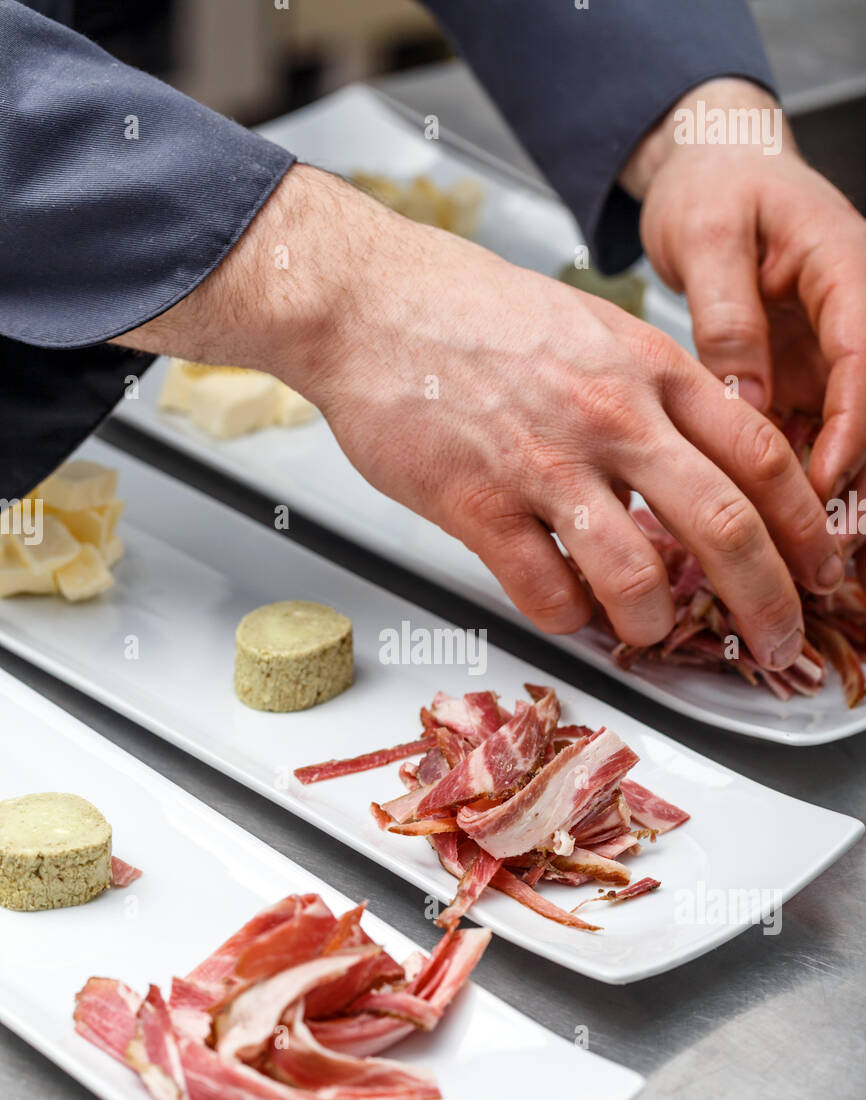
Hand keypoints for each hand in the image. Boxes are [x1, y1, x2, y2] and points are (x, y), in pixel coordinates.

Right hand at [115, 165, 840, 666]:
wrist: (370, 302)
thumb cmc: (474, 316)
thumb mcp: (592, 331)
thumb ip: (651, 395)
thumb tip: (700, 465)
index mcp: (650, 370)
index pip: (762, 457)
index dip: (805, 527)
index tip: (819, 569)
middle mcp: (611, 415)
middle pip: (724, 525)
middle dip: (765, 600)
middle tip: (776, 640)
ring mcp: (544, 463)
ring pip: (637, 576)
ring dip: (656, 626)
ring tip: (649, 636)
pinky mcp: (477, 504)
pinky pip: (545, 591)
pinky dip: (568, 618)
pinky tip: (565, 607)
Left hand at [622, 79, 865, 515]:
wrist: (710, 168)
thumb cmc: (712, 188)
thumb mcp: (706, 237)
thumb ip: (726, 315)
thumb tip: (745, 398)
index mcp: (844, 265)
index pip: (864, 354)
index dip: (852, 423)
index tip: (827, 479)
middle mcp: (853, 313)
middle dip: (857, 472)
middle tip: (823, 539)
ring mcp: (833, 348)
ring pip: (851, 425)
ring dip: (835, 487)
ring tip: (807, 551)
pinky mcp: (808, 373)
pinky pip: (816, 430)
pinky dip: (802, 478)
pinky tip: (778, 526)